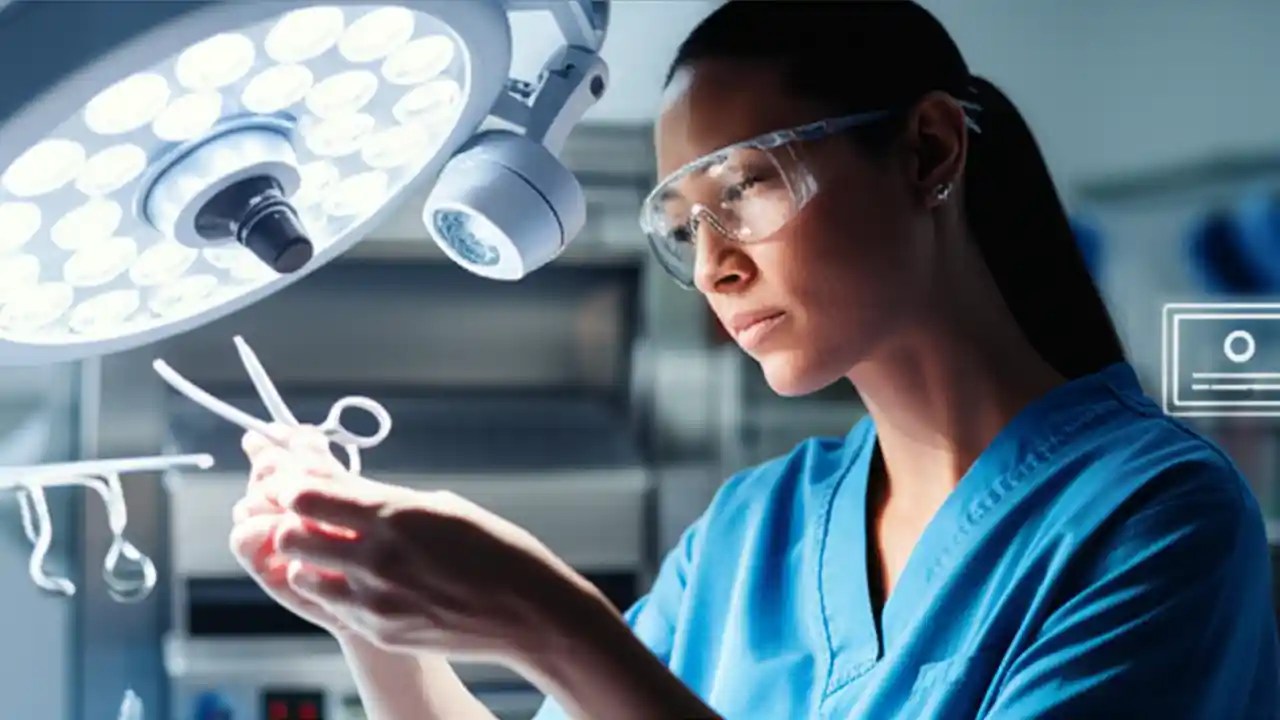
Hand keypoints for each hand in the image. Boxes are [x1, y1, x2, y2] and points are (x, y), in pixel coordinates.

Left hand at [252, 427, 607, 667]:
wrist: (527, 610)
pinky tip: (364, 584)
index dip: (297, 488)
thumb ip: (383, 500)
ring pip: (302, 576)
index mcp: (395, 516)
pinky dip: (338, 592)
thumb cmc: (493, 548)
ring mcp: (375, 600)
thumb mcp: (440, 507)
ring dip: (309, 562)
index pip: (306, 496)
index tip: (304, 486)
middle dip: (294, 524)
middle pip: (291, 536)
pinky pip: (333, 606)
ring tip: (335, 557)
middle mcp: (377, 559)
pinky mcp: (379, 630)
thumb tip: (337, 486)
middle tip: (313, 522)